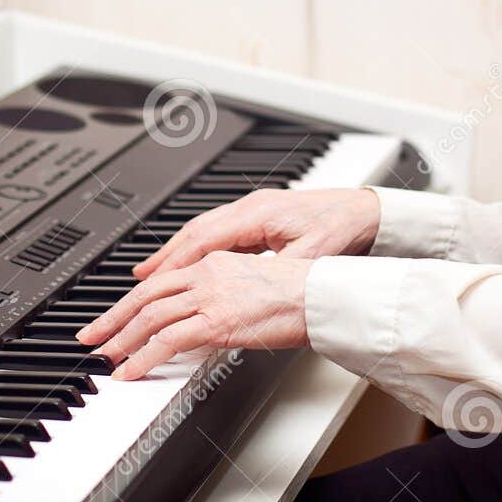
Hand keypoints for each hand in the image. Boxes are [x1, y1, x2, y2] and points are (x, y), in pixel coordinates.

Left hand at [75, 251, 311, 379]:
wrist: (321, 296)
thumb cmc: (300, 295)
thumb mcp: (254, 288)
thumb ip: (224, 300)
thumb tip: (208, 323)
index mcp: (215, 263)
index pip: (162, 280)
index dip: (134, 299)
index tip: (117, 315)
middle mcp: (207, 274)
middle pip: (146, 294)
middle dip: (113, 317)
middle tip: (92, 335)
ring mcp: (209, 296)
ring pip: (150, 316)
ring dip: (122, 339)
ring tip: (105, 358)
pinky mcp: (215, 321)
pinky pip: (167, 340)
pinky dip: (142, 357)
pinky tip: (130, 372)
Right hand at [132, 187, 379, 278]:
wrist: (365, 210)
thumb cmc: (343, 228)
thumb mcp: (313, 257)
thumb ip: (280, 273)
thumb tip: (256, 293)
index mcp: (259, 214)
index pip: (205, 239)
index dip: (176, 263)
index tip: (151, 283)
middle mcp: (250, 208)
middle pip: (195, 233)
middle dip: (164, 258)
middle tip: (136, 281)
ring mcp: (253, 211)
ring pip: (203, 231)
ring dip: (177, 253)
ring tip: (151, 275)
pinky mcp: (259, 218)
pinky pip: (218, 233)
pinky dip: (197, 250)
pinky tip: (188, 265)